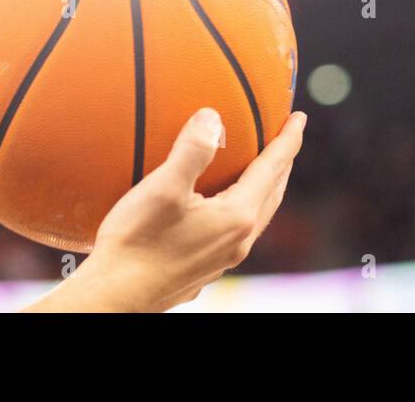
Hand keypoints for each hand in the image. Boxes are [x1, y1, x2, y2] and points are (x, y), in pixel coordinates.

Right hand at [24, 107, 306, 311]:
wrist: (115, 296)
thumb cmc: (136, 243)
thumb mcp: (163, 188)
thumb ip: (192, 150)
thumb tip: (212, 117)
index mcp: (237, 216)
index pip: (273, 169)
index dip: (288, 140)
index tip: (299, 117)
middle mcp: (238, 241)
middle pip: (273, 192)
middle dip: (282, 162)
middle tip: (286, 138)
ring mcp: (224, 258)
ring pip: (257, 214)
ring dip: (265, 186)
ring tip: (261, 168)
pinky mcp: (206, 267)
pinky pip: (237, 229)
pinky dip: (243, 205)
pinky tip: (221, 204)